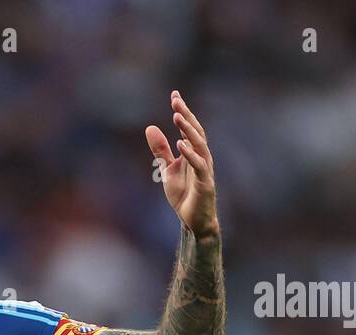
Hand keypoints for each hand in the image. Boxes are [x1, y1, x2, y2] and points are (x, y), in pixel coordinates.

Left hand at [145, 91, 218, 238]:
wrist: (193, 220)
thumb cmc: (184, 194)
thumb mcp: (167, 169)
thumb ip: (160, 150)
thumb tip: (150, 127)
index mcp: (193, 152)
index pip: (189, 127)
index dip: (183, 111)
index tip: (174, 94)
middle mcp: (202, 157)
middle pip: (196, 131)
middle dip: (186, 115)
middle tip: (175, 100)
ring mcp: (205, 169)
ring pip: (200, 145)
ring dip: (189, 130)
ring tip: (177, 115)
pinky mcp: (205, 183)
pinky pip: (199, 165)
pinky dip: (190, 154)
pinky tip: (181, 143)